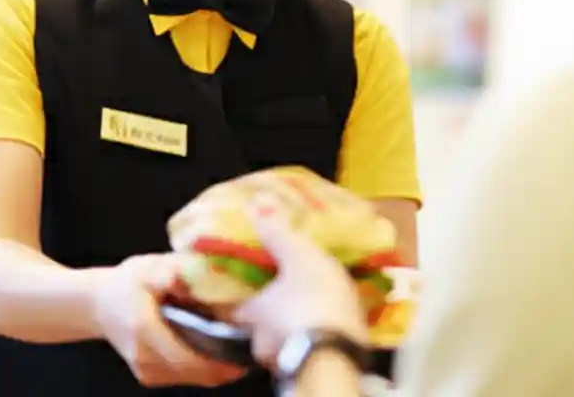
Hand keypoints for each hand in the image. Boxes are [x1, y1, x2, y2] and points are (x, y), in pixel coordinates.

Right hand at [91, 254, 247, 387]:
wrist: (98, 303)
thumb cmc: (128, 282)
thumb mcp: (149, 268)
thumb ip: (173, 270)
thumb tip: (196, 272)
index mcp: (144, 330)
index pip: (189, 357)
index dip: (221, 358)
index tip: (247, 348)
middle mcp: (144, 357)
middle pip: (197, 373)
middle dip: (227, 362)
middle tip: (253, 345)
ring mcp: (146, 371)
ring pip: (194, 379)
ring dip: (218, 366)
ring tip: (240, 345)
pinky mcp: (150, 376)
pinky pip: (186, 377)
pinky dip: (204, 367)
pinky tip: (219, 349)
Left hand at [233, 198, 367, 367]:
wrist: (338, 357)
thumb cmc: (314, 303)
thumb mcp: (298, 257)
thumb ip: (278, 233)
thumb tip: (255, 202)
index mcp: (252, 311)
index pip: (235, 305)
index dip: (242, 296)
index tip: (249, 289)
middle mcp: (259, 340)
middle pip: (257, 328)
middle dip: (271, 316)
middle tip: (287, 302)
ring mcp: (281, 360)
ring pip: (281, 343)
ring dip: (293, 331)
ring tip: (313, 318)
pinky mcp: (307, 371)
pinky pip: (305, 353)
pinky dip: (313, 343)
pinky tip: (328, 335)